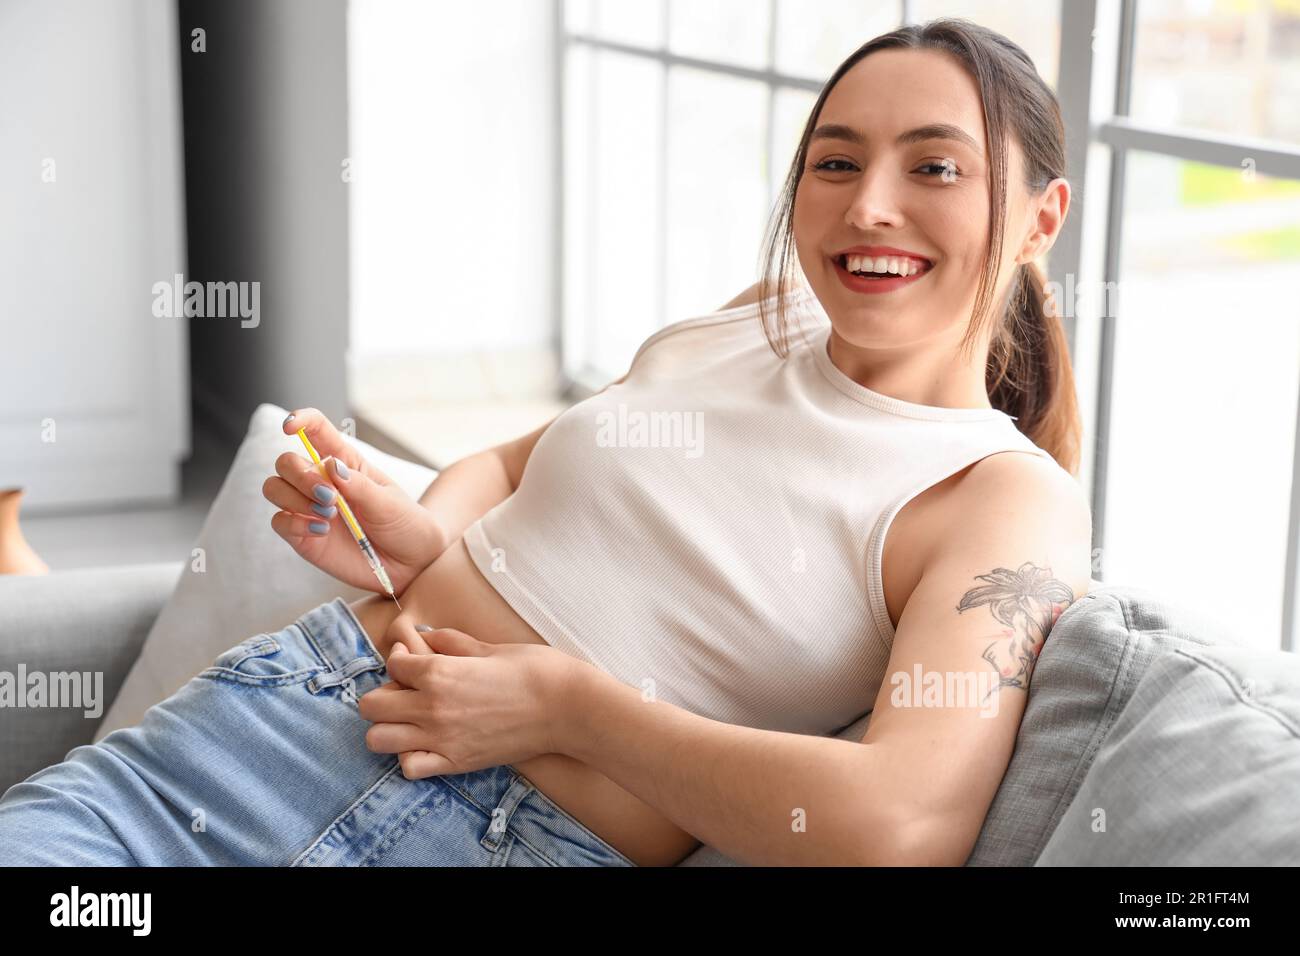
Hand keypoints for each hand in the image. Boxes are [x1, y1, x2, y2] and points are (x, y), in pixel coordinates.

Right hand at [263, 407, 446, 595]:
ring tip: (329, 516)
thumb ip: (359, 486)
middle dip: (301, 476)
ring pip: (274, 488)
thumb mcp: (390, 503)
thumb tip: (330, 465)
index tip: (290, 427)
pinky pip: (279, 521)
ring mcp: (309, 508)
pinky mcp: (303, 535)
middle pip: (286, 462)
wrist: (410, 564)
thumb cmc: (404, 525)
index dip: (300, 421)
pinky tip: (322, 531)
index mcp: (345, 463)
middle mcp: (321, 481)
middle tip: (331, 498)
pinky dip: (295, 523)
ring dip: (295, 498)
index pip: (316, 431)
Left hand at [357, 617, 579, 778]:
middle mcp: (432, 708)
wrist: (567, 709)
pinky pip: (409, 767)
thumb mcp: (489, 646)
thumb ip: (451, 641)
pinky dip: (410, 756)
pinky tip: (427, 743)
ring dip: (388, 727)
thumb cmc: (535, 671)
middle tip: (407, 690)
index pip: (391, 664)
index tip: (416, 658)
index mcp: (439, 672)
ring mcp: (441, 739)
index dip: (401, 658)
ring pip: (378, 739)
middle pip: (371, 705)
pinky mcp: (456, 763)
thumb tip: (427, 637)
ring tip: (411, 719)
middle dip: (384, 693)